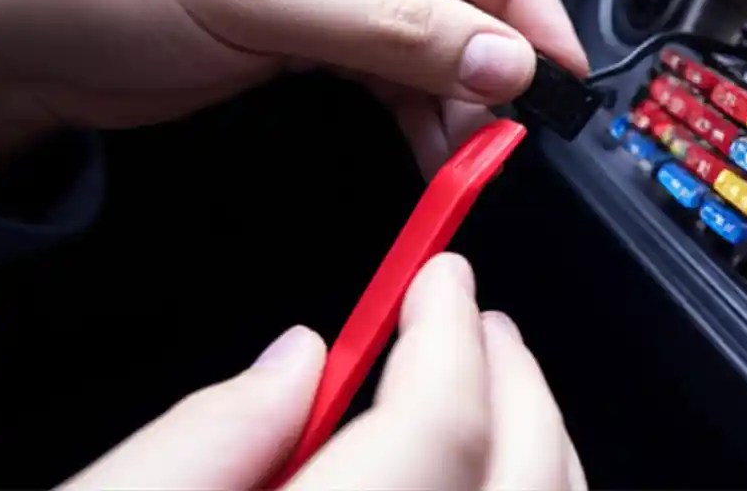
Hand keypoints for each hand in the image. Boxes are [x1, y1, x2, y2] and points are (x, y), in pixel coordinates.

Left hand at [0, 0, 586, 177]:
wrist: (5, 33)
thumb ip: (395, 29)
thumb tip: (504, 57)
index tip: (558, 66)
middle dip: (487, 56)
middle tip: (514, 123)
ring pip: (422, 34)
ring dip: (452, 93)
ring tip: (470, 150)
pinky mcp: (300, 28)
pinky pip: (383, 67)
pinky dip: (411, 108)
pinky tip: (431, 146)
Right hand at [62, 254, 585, 489]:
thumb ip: (208, 436)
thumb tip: (299, 361)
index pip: (441, 422)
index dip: (449, 331)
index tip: (439, 277)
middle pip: (523, 465)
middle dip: (513, 374)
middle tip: (480, 316)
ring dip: (539, 431)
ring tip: (501, 379)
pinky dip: (536, 485)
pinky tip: (504, 467)